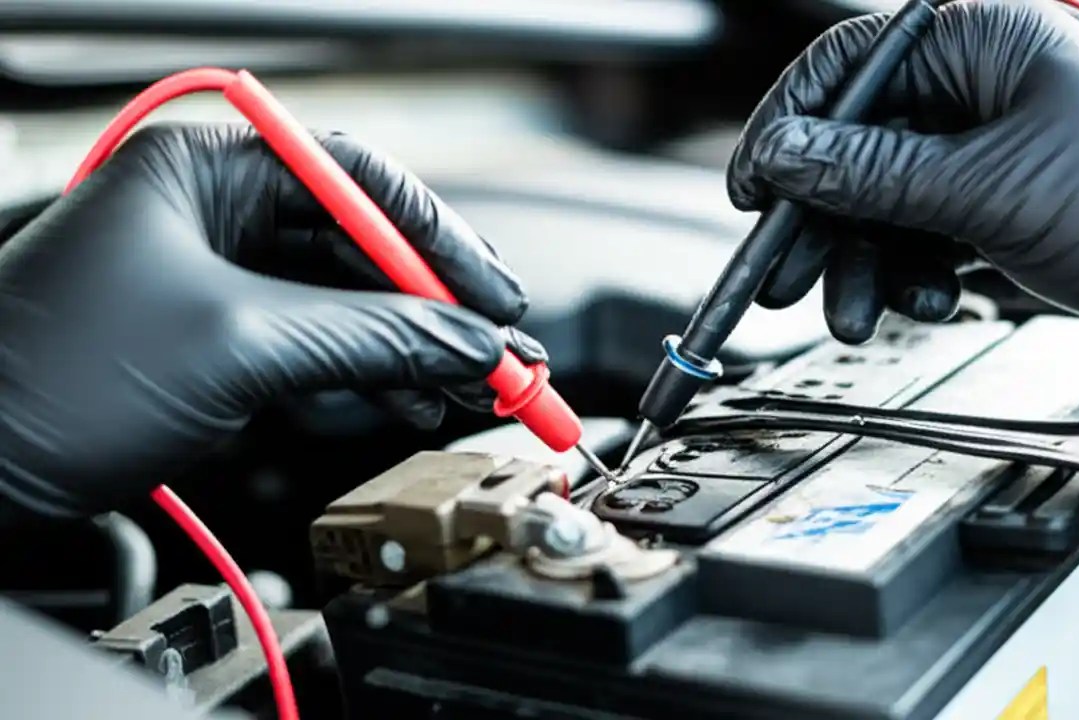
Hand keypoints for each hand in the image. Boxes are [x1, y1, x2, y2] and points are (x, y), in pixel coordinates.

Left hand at [0, 124, 541, 522]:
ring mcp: (219, 281)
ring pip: (348, 302)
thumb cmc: (51, 381)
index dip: (437, 239)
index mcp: (205, 171)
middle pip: (361, 246)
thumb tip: (467, 344)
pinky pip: (321, 346)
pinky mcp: (221, 342)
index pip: (354, 182)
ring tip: (478, 385)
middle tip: (504, 347)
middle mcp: (216, 215)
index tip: (493, 294)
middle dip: (437, 304)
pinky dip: (373, 375)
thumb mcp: (237, 345)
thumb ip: (369, 338)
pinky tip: (420, 399)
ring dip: (416, 348)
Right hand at [729, 0, 1078, 357]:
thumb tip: (782, 154)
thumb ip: (872, 173)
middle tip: (786, 272)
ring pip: (882, 198)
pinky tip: (927, 299)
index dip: (787, 128)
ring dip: (862, 261)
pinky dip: (910, 271)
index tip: (753, 189)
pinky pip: (921, 230)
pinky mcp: (997, 199)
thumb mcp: (989, 189)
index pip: (848, 68)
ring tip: (856, 311)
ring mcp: (987, 144)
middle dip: (820, 218)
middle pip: (856, 144)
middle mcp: (979, 85)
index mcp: (983, 41)